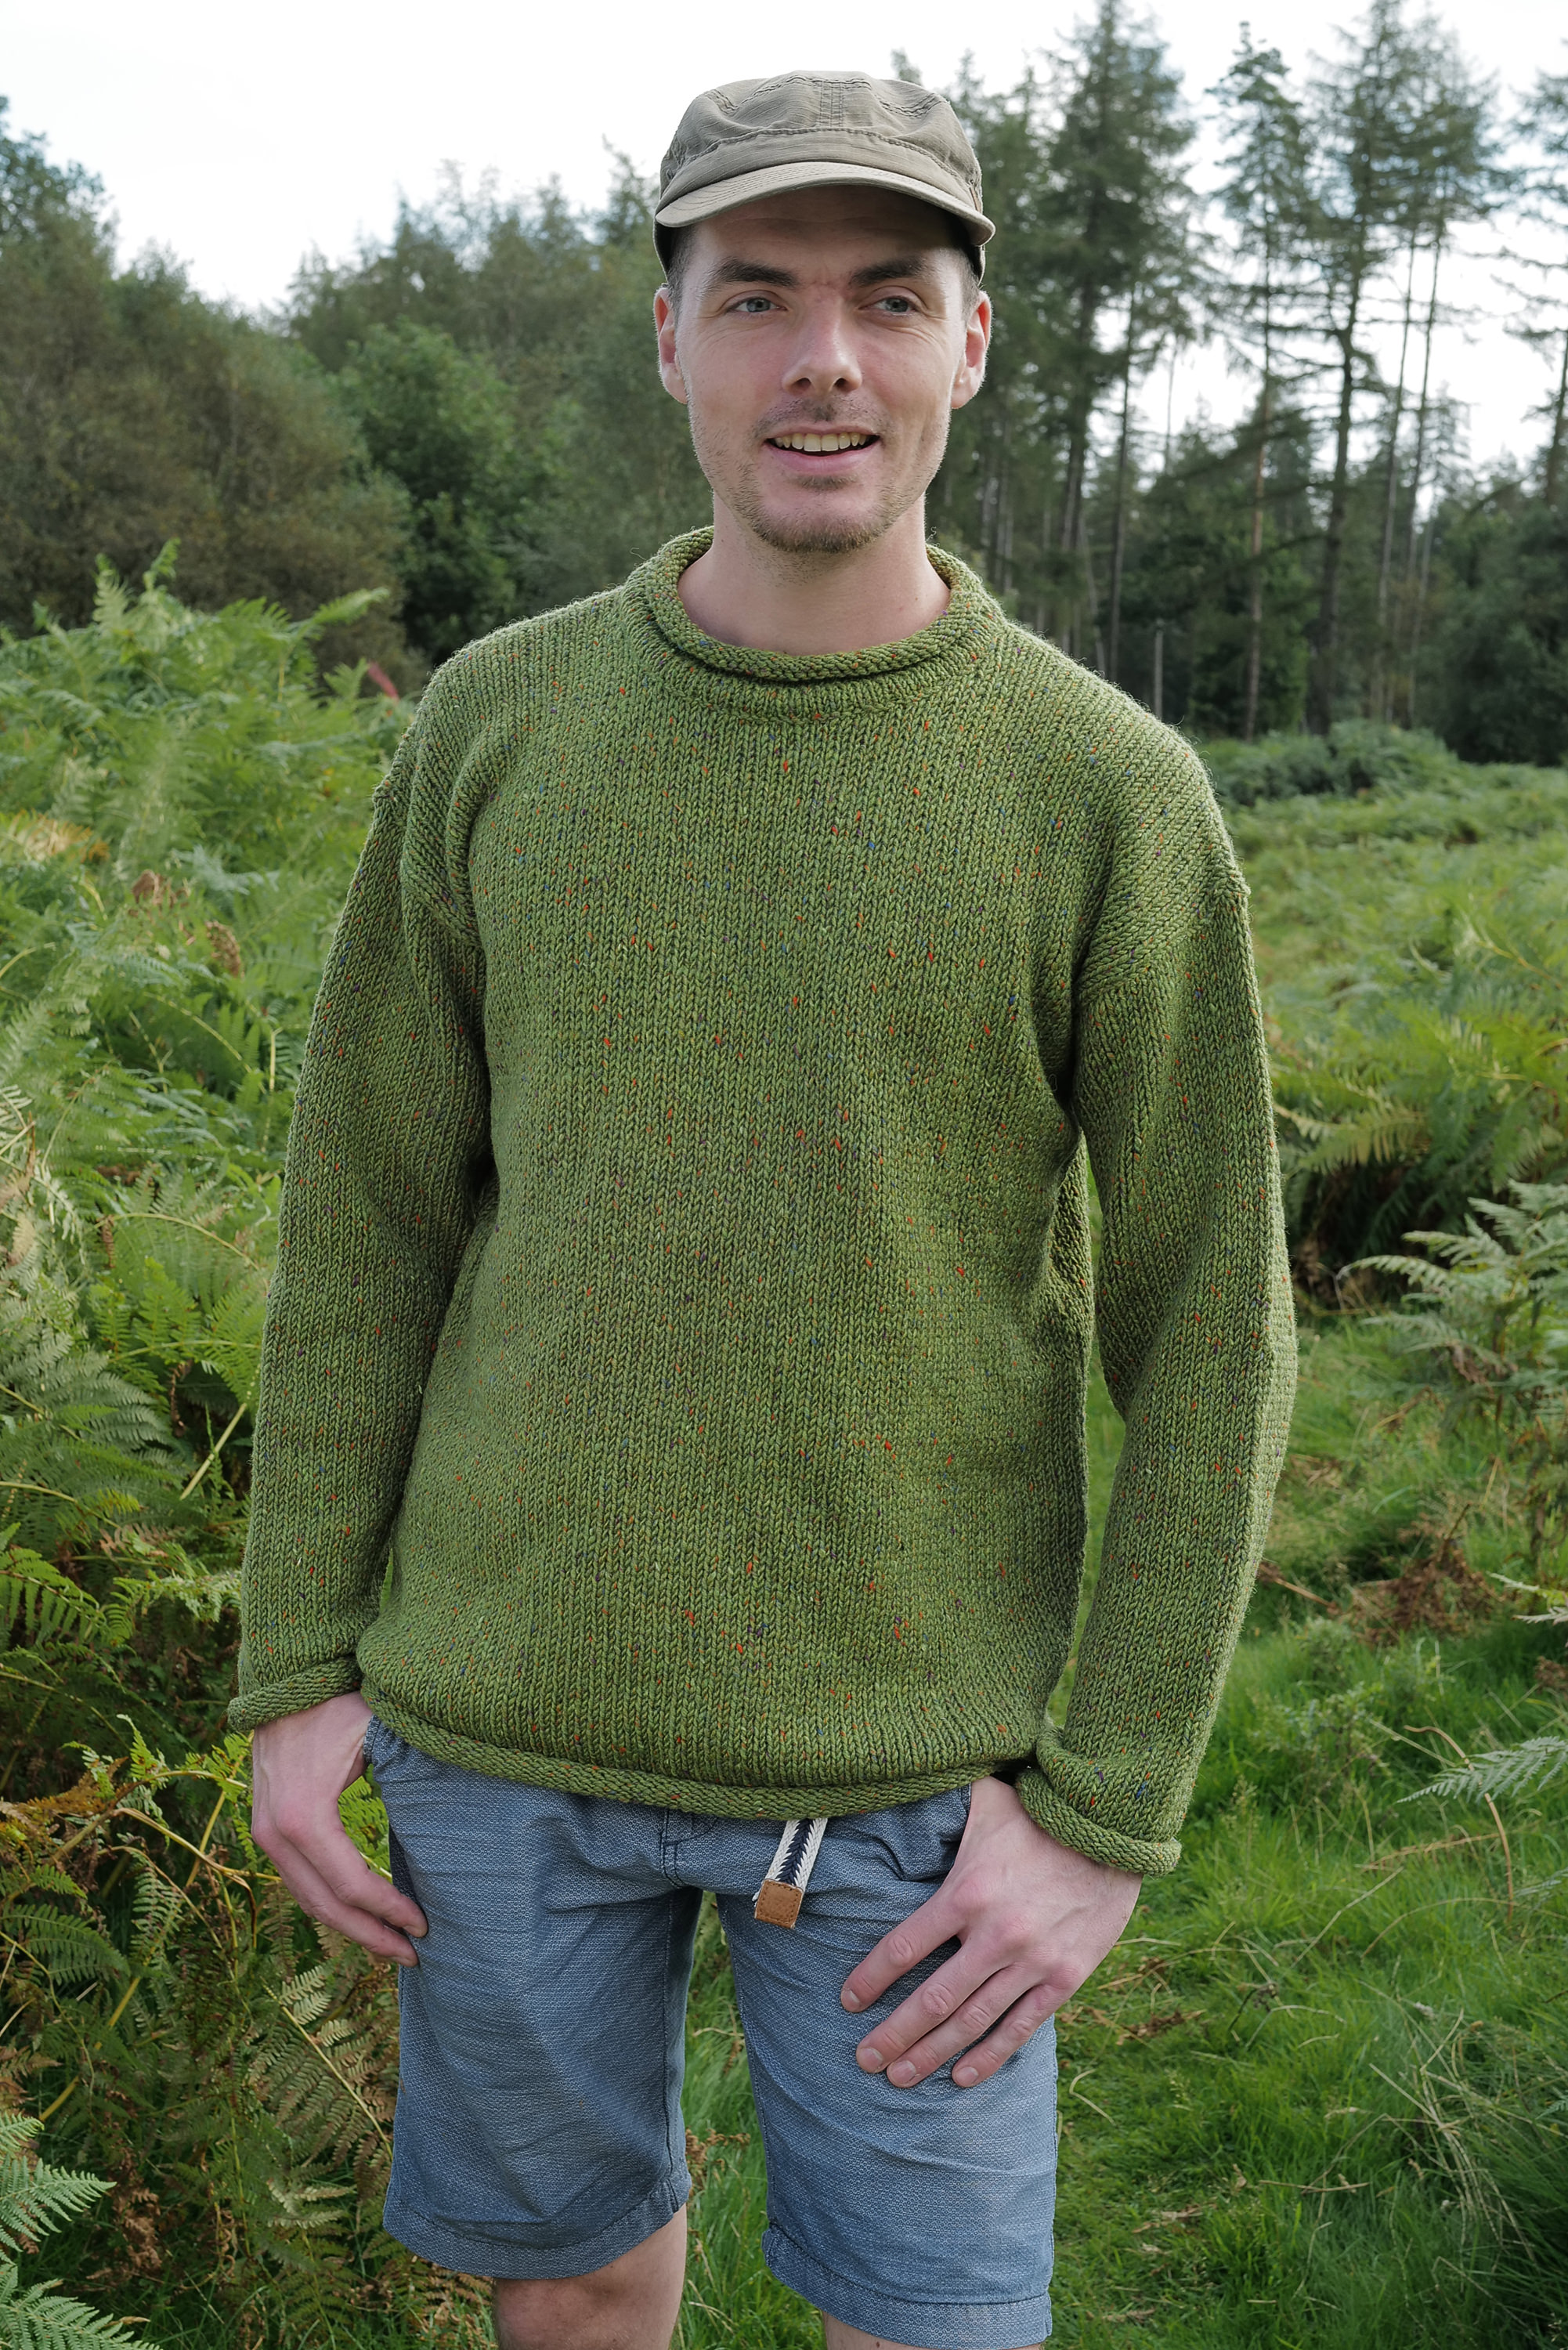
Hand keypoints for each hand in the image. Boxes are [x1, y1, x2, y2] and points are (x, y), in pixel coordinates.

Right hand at [250, 1691, 427, 1964]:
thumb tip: (456, 1819)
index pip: (351, 1884)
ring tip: (393, 1945)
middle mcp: (275, 1832)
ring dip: (351, 1926)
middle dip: (371, 1936)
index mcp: (303, 1815)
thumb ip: (410, 1773)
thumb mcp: (377, 1732)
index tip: (426, 1925)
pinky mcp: (267, 1829)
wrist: (286, 1681)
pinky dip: (331, 1903)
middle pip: (325, 1905)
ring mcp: (265, 1833)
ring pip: (308, 1899)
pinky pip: (300, 1880)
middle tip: (415, 1954)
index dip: (389, 1911)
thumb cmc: (339, 1703)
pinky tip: (363, 1915)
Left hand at [841, 1774, 1139, 2087]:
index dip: (871, 1979)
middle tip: (864, 2060)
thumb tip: (895, 1788)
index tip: (848, 2001)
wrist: (1112, 1832)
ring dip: (931, 2054)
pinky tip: (961, 2077)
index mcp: (966, 1892)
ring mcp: (1032, 1961)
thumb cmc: (1037, 1814)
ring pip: (971, 2021)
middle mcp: (995, 1934)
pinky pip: (1020, 2027)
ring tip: (899, 2078)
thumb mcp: (982, 1803)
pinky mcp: (1064, 1977)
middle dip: (893, 2034)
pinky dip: (989, 2056)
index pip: (903, 1947)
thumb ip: (939, 1809)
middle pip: (932, 1999)